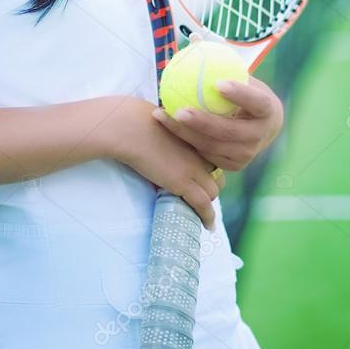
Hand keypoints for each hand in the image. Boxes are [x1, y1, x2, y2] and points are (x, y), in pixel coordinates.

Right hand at [109, 96, 225, 230]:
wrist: (132, 129)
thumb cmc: (138, 122)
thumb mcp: (163, 125)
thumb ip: (172, 137)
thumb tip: (167, 145)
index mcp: (197, 138)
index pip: (213, 159)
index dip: (208, 171)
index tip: (201, 179)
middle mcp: (201, 153)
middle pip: (217, 176)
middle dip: (210, 187)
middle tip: (199, 196)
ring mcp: (194, 168)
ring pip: (213, 192)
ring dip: (207, 202)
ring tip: (201, 213)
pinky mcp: (184, 183)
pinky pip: (203, 205)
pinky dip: (208, 217)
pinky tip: (208, 226)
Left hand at [151, 35, 284, 172]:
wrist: (260, 126)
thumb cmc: (243, 93)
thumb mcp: (238, 76)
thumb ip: (219, 61)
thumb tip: (193, 38)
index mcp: (268, 109)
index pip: (256, 101)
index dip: (240, 94)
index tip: (217, 83)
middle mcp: (261, 135)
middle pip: (230, 131)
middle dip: (204, 122)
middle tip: (180, 109)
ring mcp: (248, 154)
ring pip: (213, 146)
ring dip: (185, 133)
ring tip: (163, 115)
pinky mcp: (235, 165)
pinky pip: (206, 154)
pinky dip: (186, 141)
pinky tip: (167, 126)